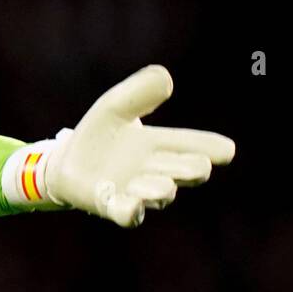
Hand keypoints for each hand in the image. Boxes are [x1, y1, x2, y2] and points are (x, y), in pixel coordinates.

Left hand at [44, 65, 235, 227]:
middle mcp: (157, 170)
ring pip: (163, 193)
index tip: (226, 150)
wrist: (67, 160)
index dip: (213, 148)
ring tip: (151, 183)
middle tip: (190, 164)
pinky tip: (131, 206)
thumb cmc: (99, 133)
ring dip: (160, 188)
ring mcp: (138, 191)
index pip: (197, 145)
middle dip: (191, 168)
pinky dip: (131, 211)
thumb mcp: (115, 106)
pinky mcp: (113, 206)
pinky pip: (128, 214)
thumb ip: (138, 92)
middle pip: (190, 171)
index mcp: (163, 144)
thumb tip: (164, 77)